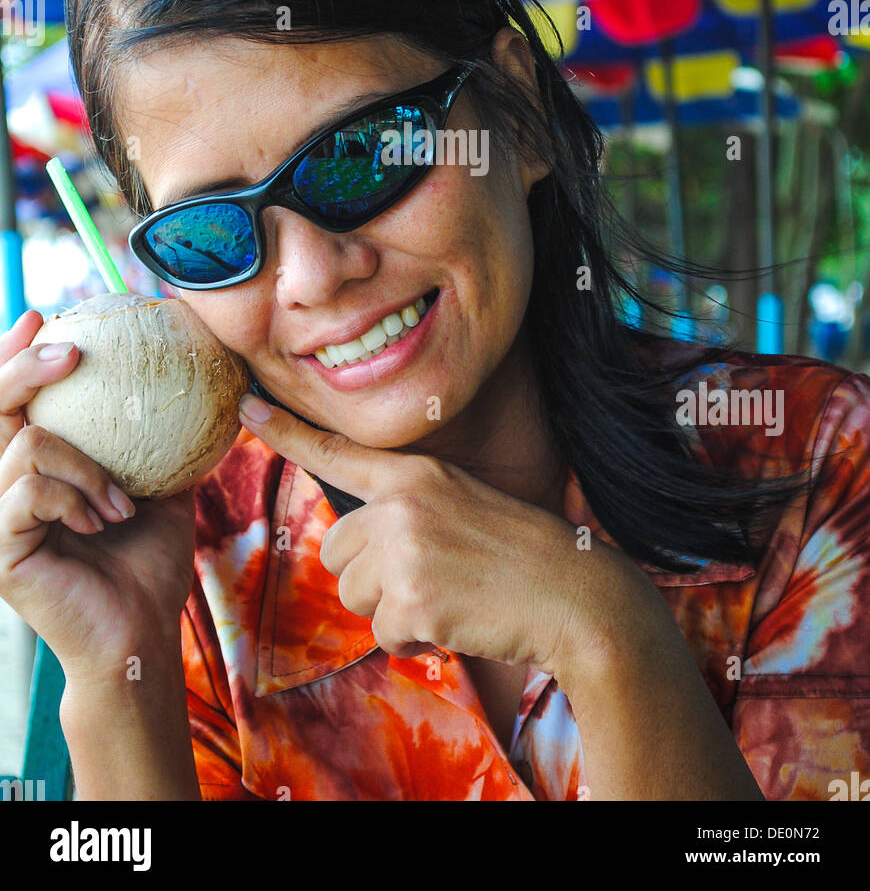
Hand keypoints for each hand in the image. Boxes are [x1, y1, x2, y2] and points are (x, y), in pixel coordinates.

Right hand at [0, 310, 195, 681]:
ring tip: (120, 503)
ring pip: (25, 443)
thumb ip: (157, 436)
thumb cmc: (147, 559)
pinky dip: (76, 497)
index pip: (9, 402)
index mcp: (33, 468)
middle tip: (70, 352)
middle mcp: (3, 486)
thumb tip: (193, 375)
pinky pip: (30, 491)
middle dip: (20, 366)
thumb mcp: (159, 483)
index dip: (13, 353)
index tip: (41, 314)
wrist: (142, 629)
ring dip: (87, 467)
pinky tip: (102, 523)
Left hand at [239, 394, 580, 670]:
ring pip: (354, 596)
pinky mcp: (412, 599)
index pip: (337, 450)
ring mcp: (405, 550)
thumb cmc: (521, 555)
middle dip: (369, 576)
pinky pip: (385, 634)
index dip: (285, 431)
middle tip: (428, 578)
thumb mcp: (461, 505)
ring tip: (448, 596)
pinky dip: (416, 639)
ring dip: (393, 610)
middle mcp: (402, 504)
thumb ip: (406, 511)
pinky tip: (456, 621)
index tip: (245, 406)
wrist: (575, 594)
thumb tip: (357, 546)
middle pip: (335, 550)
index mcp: (416, 474)